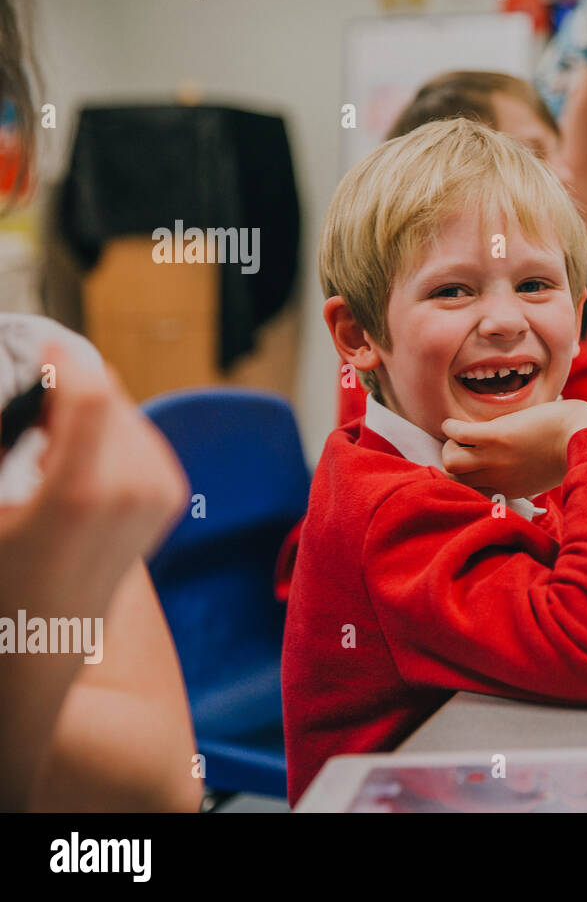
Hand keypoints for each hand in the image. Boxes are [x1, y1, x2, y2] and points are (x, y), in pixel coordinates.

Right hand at [0, 344, 188, 612]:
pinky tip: (72, 461)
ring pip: (125, 410)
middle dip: (67, 388)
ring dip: (87, 410)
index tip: (38, 349)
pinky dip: (107, 433)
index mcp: (84, 493)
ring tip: (43, 444)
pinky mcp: (171, 494)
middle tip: (27, 416)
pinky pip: (139, 434)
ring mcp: (161, 493)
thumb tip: (6, 391)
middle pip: (108, 394)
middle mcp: (136, 490)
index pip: (93, 393)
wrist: (44, 636)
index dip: (64, 360)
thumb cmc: (0, 579)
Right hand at [441, 400, 586, 500]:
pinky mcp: (497, 436)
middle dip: (451, 465)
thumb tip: (519, 463)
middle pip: (456, 481)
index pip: (472, 493)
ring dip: (448, 448)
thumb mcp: (542, 474)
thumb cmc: (569, 448)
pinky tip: (454, 423)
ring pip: (451, 463)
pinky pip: (458, 435)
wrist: (582, 435)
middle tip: (460, 448)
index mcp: (509, 489)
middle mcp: (499, 478)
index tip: (469, 466)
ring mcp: (496, 458)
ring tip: (456, 438)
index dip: (466, 479)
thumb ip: (524, 475)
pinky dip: (451, 428)